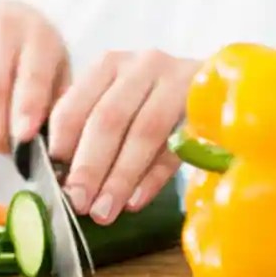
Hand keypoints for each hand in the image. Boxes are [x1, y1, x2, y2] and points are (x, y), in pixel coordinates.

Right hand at [0, 0, 68, 152]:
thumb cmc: (31, 54)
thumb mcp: (53, 65)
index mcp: (40, 34)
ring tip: (2, 141)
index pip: (33, 74)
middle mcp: (4, 29)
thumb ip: (59, 97)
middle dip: (1, 124)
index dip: (29, 107)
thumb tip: (58, 140)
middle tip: (5, 150)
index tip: (26, 136)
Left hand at [48, 49, 200, 224]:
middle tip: (79, 202)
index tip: (55, 177)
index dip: (63, 141)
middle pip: (109, 118)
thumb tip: (65, 178)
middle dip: (90, 165)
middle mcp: (141, 66)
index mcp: (109, 65)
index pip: (75, 102)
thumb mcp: (119, 101)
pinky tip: (136, 201)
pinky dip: (154, 176)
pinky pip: (176, 145)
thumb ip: (91, 128)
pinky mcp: (204, 105)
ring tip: (105, 211)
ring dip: (121, 177)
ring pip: (143, 132)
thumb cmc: (154, 99)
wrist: (220, 84)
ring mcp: (176, 82)